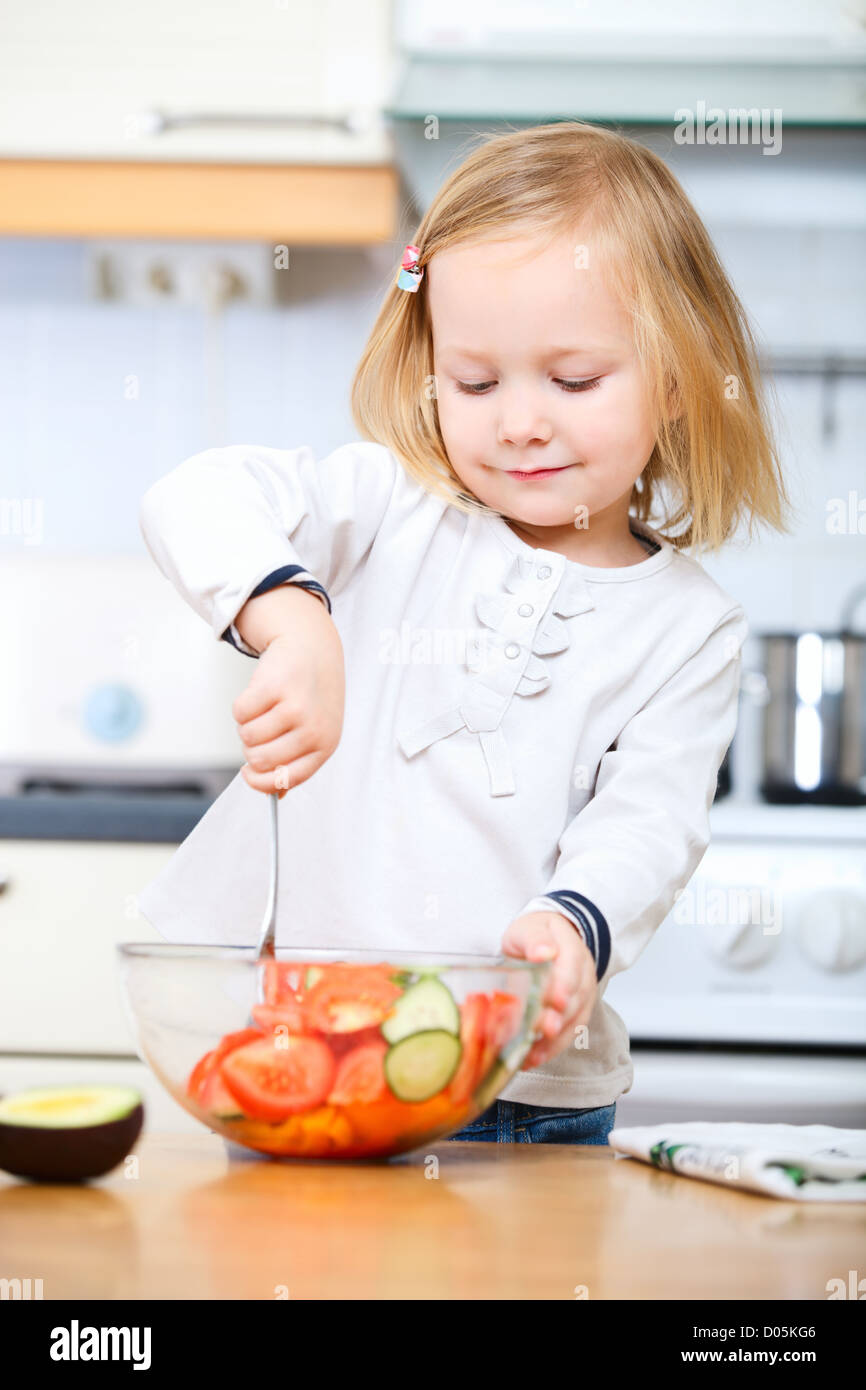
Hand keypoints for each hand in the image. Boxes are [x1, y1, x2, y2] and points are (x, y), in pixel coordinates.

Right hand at [232, 587, 344, 796]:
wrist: (312, 649)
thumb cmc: (311, 695)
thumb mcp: (315, 731)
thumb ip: (296, 764)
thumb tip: (275, 797)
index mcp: (325, 746)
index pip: (285, 780)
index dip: (260, 782)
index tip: (248, 774)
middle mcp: (313, 729)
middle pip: (259, 760)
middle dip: (250, 748)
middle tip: (260, 729)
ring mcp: (295, 708)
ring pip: (246, 736)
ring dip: (246, 725)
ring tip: (265, 709)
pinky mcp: (274, 687)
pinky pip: (239, 712)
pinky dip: (242, 705)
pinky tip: (260, 694)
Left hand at [500, 911, 597, 1069]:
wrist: (549, 939)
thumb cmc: (535, 937)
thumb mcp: (528, 929)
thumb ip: (535, 940)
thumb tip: (544, 952)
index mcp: (571, 947)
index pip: (572, 967)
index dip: (564, 985)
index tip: (555, 1001)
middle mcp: (583, 972)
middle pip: (577, 997)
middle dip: (560, 1017)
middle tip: (543, 1031)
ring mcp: (584, 992)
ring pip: (577, 1018)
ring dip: (556, 1039)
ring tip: (533, 1054)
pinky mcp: (579, 1011)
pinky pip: (571, 1031)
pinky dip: (554, 1047)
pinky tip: (535, 1057)